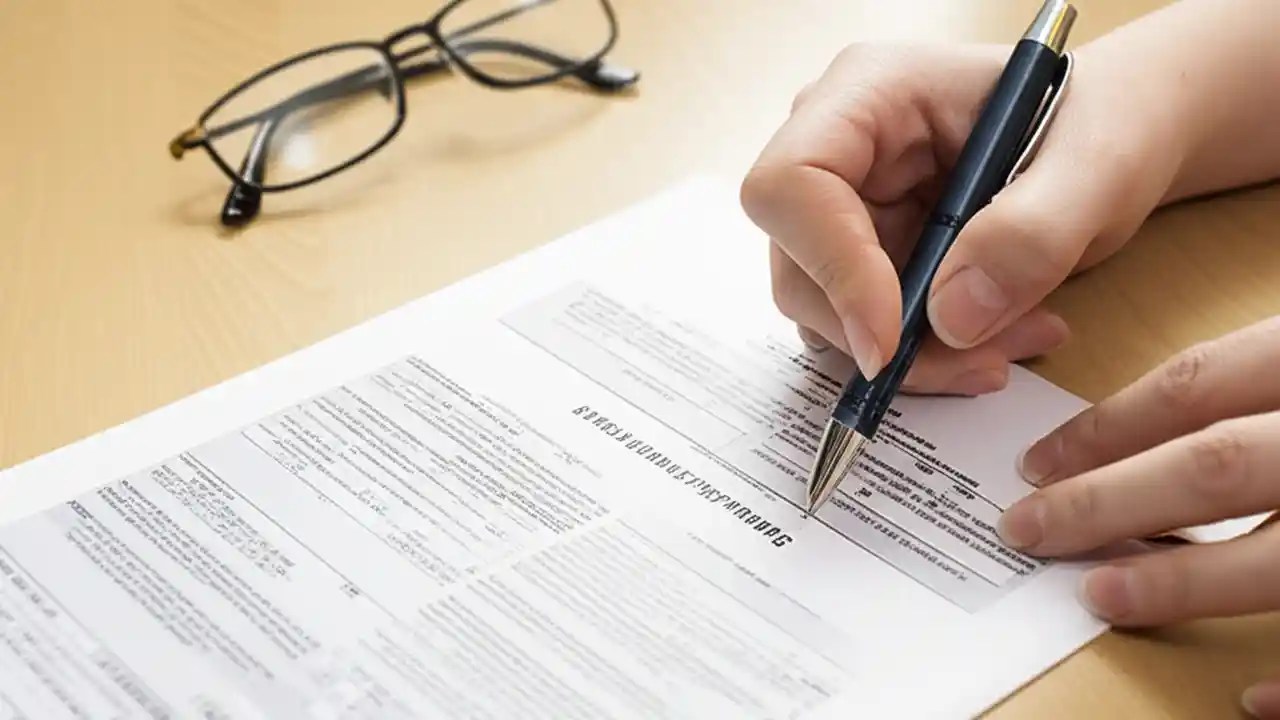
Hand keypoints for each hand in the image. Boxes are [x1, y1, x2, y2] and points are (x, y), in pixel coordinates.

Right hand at [740, 42, 1186, 393]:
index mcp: (869, 93)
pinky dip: (926, 358)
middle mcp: (838, 151)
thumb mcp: (1095, 168)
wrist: (1117, 139)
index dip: (829, 267)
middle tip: (987, 362)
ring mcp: (845, 208)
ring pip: (827, 313)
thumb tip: (947, 319)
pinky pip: (864, 330)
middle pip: (799, 266)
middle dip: (885, 334)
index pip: (791, 184)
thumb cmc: (1106, 122)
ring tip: (1015, 343)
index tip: (891, 342)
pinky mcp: (865, 259)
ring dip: (915, 356)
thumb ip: (1030, 235)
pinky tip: (995, 339)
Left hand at [996, 317, 1279, 716]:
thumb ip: (1251, 368)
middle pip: (1217, 466)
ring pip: (1278, 555)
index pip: (1195, 386)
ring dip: (1183, 584)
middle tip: (1024, 530)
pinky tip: (1246, 699)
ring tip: (1099, 596)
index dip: (1104, 427)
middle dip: (1108, 502)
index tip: (1032, 463)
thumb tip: (1167, 406)